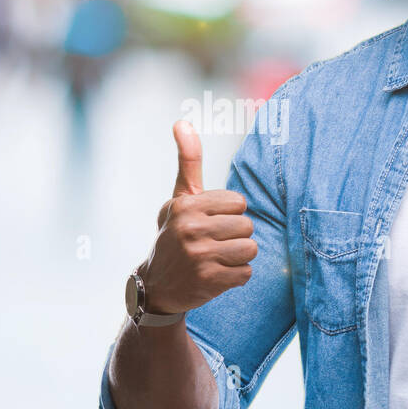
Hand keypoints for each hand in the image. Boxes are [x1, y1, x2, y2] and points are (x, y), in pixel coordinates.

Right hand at [139, 121, 257, 314]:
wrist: (156, 286)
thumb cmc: (175, 235)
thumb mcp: (179, 198)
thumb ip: (188, 161)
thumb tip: (182, 122)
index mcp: (186, 205)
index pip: (239, 203)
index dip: (230, 214)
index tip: (211, 223)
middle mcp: (190, 228)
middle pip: (248, 226)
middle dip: (236, 237)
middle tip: (214, 244)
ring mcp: (199, 256)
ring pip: (251, 249)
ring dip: (239, 257)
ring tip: (217, 259)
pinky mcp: (209, 281)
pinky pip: (245, 273)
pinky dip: (235, 277)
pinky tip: (216, 276)